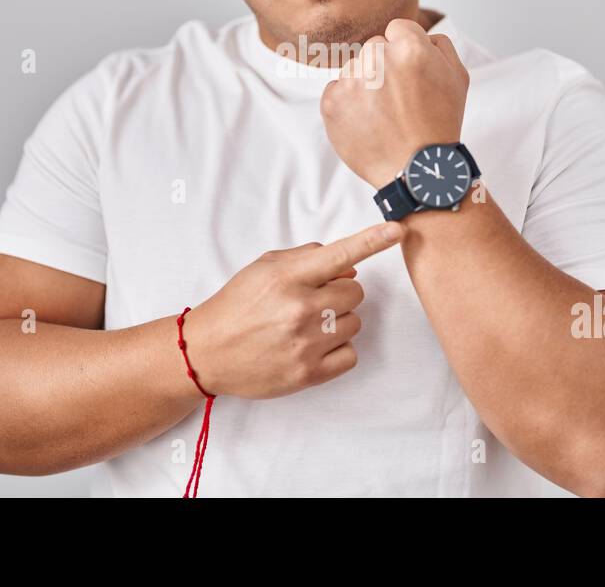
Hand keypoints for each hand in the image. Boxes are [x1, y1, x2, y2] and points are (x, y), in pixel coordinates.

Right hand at [184, 222, 405, 398]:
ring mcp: (307, 343)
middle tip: (311, 300)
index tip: (397, 231)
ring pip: (354, 321)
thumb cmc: (237, 306)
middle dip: (339, 292)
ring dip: (337, 320)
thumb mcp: (264, 268)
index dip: (372, 241)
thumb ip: (306, 259)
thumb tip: (347, 265)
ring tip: (306, 325)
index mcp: (288, 277)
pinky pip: (350, 354)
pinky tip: (313, 346)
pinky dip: (337, 348)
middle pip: (355, 291)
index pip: (340, 255)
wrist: (207, 351)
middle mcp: (300, 309)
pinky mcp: (310, 372)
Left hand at [320, 18, 470, 187]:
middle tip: (399, 99)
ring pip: (355, 69)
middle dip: (384, 67)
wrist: (416, 170)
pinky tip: (367, 122)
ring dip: (365, 86)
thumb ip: (439, 44)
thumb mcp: (458, 77)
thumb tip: (419, 32)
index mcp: (410, 47)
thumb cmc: (440, 124)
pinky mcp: (331, 101)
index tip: (409, 75)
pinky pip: (336, 90)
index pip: (397, 29)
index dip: (405, 51)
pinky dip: (347, 104)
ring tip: (384, 115)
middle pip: (374, 47)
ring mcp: (351, 80)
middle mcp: (377, 58)